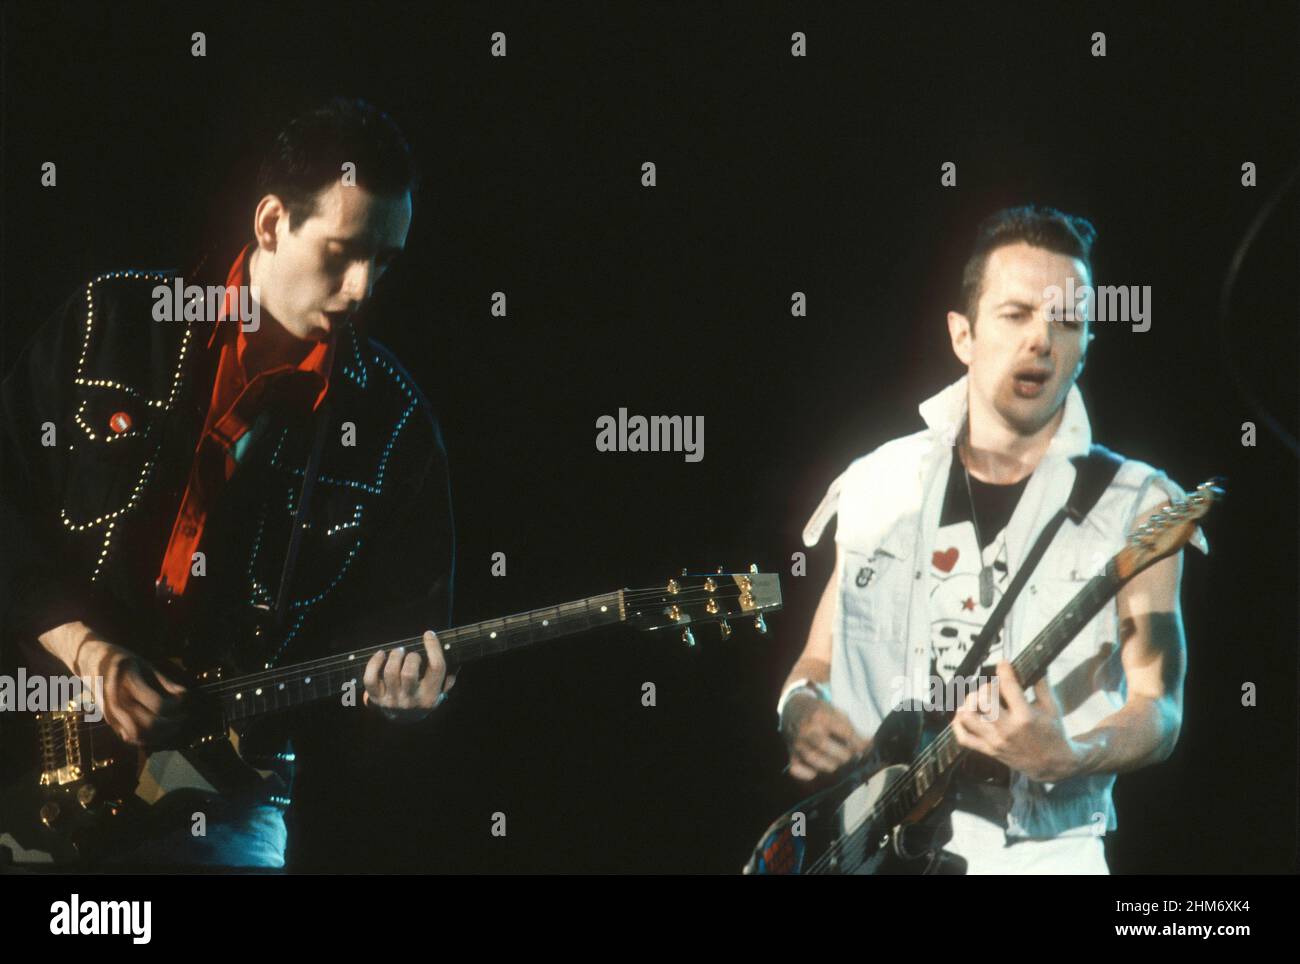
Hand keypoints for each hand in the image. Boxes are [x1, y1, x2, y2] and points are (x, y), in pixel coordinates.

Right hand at [76, 639, 189, 747]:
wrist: (91, 663)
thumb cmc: (123, 661)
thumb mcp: (145, 664)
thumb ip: (164, 681)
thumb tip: (185, 695)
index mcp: (127, 682)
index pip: (157, 704)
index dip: (175, 706)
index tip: (184, 701)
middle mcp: (116, 700)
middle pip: (148, 724)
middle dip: (170, 725)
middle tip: (183, 718)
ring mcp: (110, 713)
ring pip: (138, 735)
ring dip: (159, 735)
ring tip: (174, 726)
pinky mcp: (109, 721)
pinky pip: (129, 737)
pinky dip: (147, 738)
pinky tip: (160, 731)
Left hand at [362, 630, 455, 723]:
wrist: (404, 719)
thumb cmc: (424, 698)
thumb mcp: (441, 692)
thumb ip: (448, 676)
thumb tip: (453, 654)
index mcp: (430, 697)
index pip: (436, 668)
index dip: (433, 647)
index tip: (429, 635)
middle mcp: (411, 700)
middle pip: (409, 672)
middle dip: (411, 656)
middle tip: (411, 654)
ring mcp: (392, 701)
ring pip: (390, 672)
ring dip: (395, 655)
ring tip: (399, 651)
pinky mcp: (376, 699)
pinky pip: (370, 678)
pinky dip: (374, 663)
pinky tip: (381, 655)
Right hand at [781, 692, 871, 780]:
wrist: (793, 709)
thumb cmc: (820, 712)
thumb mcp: (836, 713)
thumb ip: (851, 729)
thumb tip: (869, 746)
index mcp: (820, 716)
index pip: (845, 733)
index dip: (859, 744)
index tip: (868, 748)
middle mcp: (807, 730)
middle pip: (830, 749)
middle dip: (846, 756)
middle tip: (851, 756)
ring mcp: (798, 744)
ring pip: (817, 762)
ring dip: (832, 765)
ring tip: (837, 761)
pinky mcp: (791, 755)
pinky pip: (798, 770)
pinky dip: (809, 774)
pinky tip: (817, 769)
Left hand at [950, 660, 1081, 782]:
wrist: (1053, 765)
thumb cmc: (1053, 733)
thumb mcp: (1052, 707)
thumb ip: (1041, 684)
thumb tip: (1035, 664)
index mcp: (1026, 717)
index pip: (1008, 686)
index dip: (1004, 670)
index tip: (1003, 664)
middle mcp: (1008, 729)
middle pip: (983, 700)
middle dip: (986, 687)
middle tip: (993, 686)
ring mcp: (995, 741)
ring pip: (968, 717)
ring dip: (969, 702)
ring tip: (978, 699)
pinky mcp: (988, 750)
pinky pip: (963, 738)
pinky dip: (958, 724)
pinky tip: (966, 714)